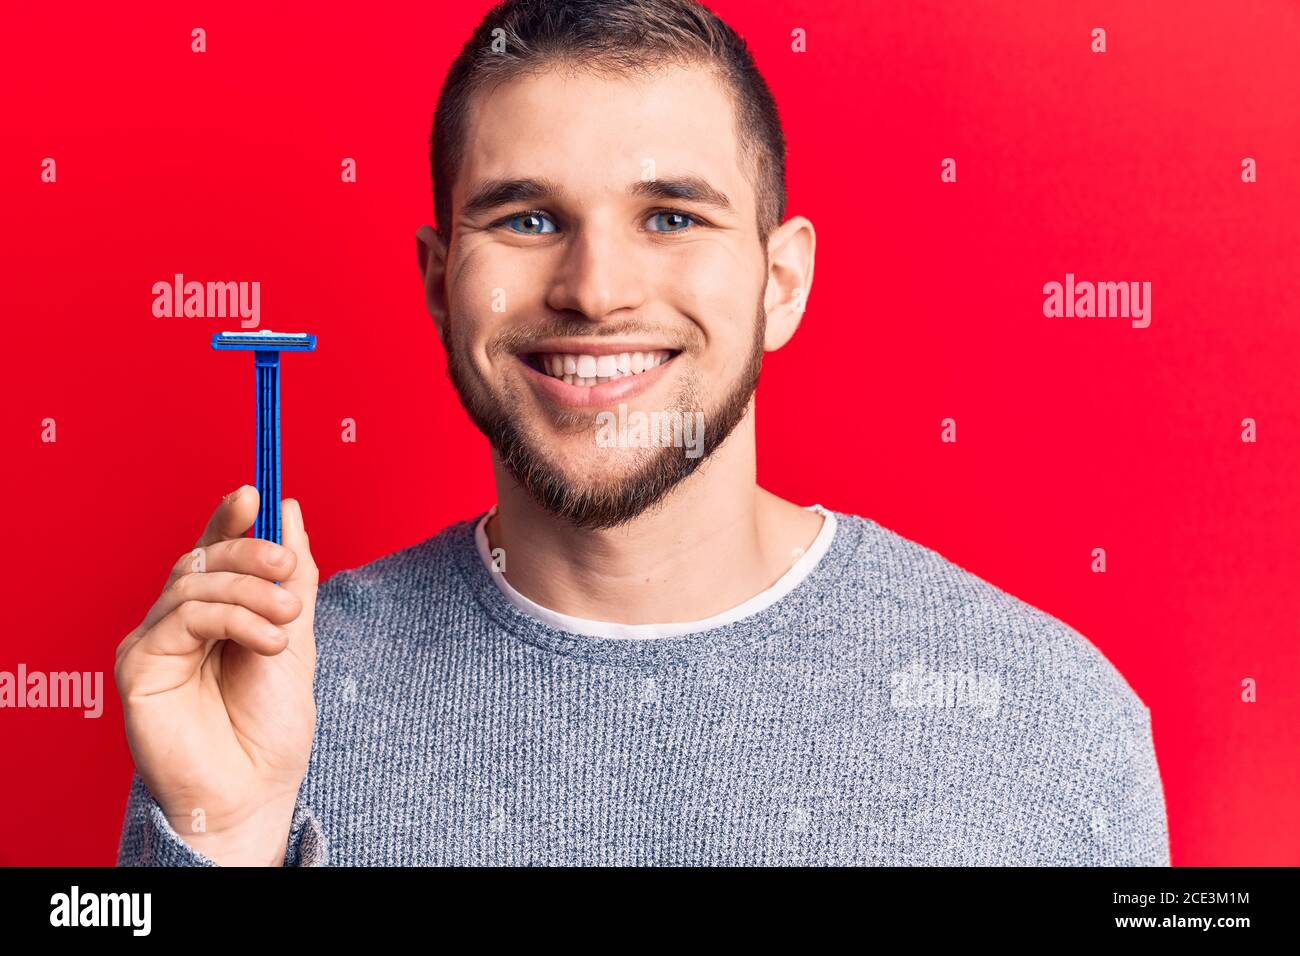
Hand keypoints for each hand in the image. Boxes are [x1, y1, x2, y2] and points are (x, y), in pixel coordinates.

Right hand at [115, 486, 318, 864]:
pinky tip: (265, 642)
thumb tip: (287, 507)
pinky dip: (232, 619)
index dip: (230, 516)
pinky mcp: (140, 664)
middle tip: (288, 568)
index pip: (215, 549)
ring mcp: (156, 641)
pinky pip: (182, 617)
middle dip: (250, 551)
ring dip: (250, 592)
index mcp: (215, 612)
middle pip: (202, 558)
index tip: (257, 492)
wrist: (257, 789)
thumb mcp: (296, 636)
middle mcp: (178, 621)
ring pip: (194, 582)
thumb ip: (293, 574)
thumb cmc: (271, 725)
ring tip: (287, 621)